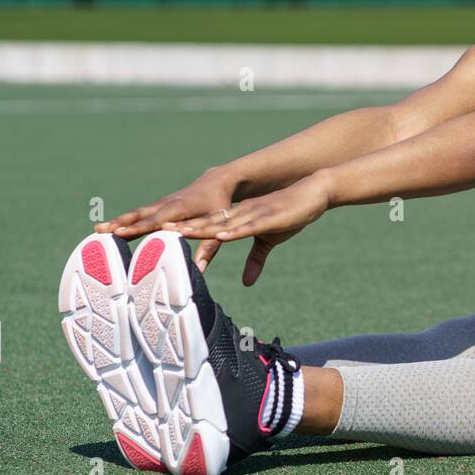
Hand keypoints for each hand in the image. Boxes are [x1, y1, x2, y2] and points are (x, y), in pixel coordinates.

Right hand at [94, 167, 236, 271]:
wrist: (216, 182)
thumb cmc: (218, 204)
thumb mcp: (217, 224)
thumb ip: (209, 247)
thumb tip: (199, 269)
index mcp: (178, 208)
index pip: (154, 221)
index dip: (137, 228)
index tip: (118, 233)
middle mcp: (165, 204)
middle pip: (138, 216)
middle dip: (119, 223)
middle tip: (98, 231)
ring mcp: (160, 204)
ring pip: (136, 214)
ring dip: (117, 221)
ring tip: (97, 230)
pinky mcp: (159, 207)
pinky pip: (139, 214)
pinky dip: (125, 220)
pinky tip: (112, 229)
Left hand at [167, 172, 332, 285]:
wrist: (315, 192)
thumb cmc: (292, 214)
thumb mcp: (271, 240)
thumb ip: (256, 260)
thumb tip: (246, 283)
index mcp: (238, 217)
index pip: (206, 224)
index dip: (185, 229)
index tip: (161, 234)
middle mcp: (241, 213)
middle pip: (207, 222)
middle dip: (183, 227)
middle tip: (159, 231)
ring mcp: (254, 214)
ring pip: (223, 223)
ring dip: (202, 228)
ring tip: (179, 232)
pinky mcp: (270, 218)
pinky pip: (249, 226)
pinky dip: (235, 232)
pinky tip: (221, 235)